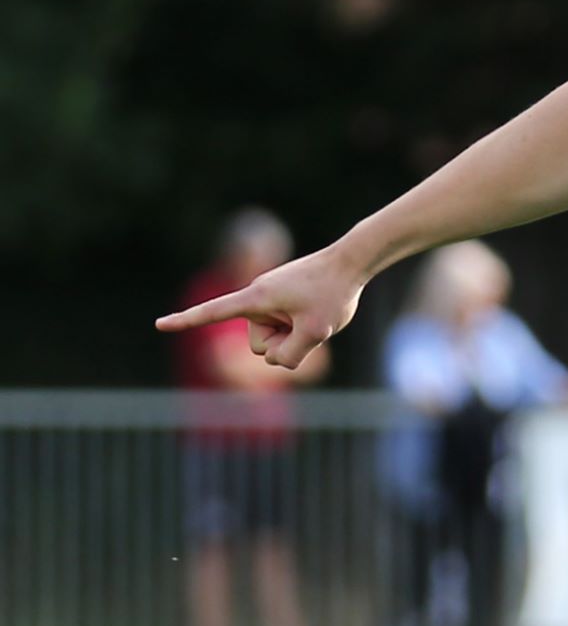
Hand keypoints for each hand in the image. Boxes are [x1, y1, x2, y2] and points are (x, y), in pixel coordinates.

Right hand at [156, 244, 362, 371]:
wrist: (350, 263)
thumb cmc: (332, 294)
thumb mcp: (316, 332)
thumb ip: (292, 356)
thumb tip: (274, 361)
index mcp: (256, 299)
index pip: (212, 313)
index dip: (185, 321)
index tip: (158, 325)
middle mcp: (256, 299)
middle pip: (261, 346)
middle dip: (284, 345)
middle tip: (310, 322)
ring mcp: (269, 302)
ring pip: (275, 343)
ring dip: (295, 338)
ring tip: (315, 315)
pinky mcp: (281, 304)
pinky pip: (285, 331)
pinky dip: (301, 329)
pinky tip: (316, 312)